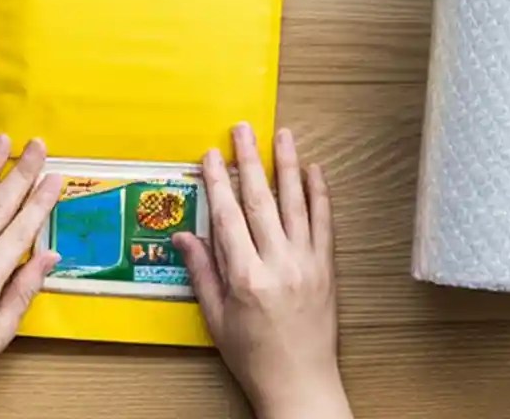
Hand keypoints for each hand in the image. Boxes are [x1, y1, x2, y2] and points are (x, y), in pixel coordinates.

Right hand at [173, 123, 351, 418]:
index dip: (217, 183)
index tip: (211, 155)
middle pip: (260, 201)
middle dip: (250, 160)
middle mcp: (277, 264)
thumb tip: (183, 235)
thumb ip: (202, 272)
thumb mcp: (216, 318)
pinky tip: (314, 170)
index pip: (227, 218)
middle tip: (243, 129)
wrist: (299, 381)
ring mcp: (306, 263)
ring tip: (283, 134)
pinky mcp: (327, 267)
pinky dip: (319, 194)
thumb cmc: (253, 355)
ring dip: (288, 165)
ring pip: (295, 203)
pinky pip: (324, 222)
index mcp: (245, 277)